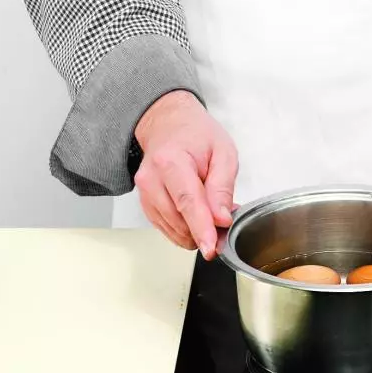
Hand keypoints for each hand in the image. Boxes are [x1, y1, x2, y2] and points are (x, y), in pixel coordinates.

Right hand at [133, 90, 237, 258]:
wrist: (168, 124)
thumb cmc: (196, 135)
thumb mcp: (223, 152)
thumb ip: (223, 187)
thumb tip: (222, 219)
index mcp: (171, 161)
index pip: (187, 201)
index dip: (201, 228)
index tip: (211, 248)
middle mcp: (152, 179)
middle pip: (179, 220)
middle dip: (206, 231)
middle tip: (226, 222)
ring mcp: (145, 193)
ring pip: (174, 230)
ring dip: (197, 232)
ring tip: (214, 213)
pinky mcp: (146, 205)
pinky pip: (168, 229)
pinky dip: (186, 230)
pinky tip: (199, 216)